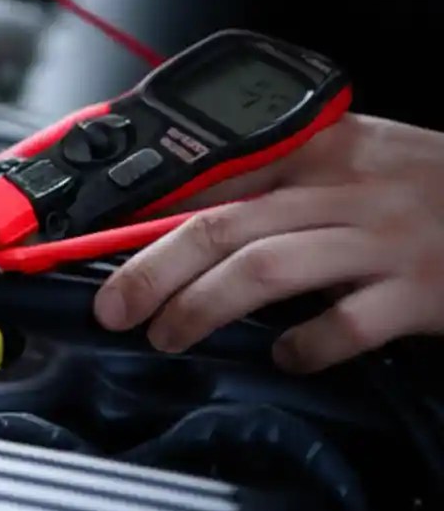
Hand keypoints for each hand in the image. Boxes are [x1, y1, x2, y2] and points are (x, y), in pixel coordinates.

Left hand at [93, 113, 443, 372]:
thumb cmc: (431, 190)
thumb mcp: (356, 161)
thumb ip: (280, 181)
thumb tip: (185, 223)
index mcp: (321, 152)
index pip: (215, 180)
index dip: (147, 217)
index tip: (100, 248)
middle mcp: (345, 192)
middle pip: (223, 227)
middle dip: (152, 271)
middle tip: (114, 308)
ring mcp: (383, 241)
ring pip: (265, 270)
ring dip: (201, 307)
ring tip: (166, 335)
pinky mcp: (420, 291)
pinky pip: (345, 323)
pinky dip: (304, 345)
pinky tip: (284, 358)